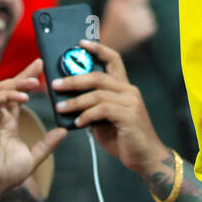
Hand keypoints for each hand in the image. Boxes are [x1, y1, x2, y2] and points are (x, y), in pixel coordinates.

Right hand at [0, 59, 65, 198]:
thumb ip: (47, 144)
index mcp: (8, 122)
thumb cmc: (6, 174)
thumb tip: (63, 131)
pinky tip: (24, 97)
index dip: (28, 80)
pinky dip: (9, 95)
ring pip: (1, 88)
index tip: (41, 68)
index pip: (18, 94)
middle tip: (40, 63)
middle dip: (24, 74)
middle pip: (9, 86)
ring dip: (18, 82)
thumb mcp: (33, 157)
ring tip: (35, 81)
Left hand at [52, 40, 166, 177]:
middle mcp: (129, 90)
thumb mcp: (106, 119)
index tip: (81, 43)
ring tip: (60, 107)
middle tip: (55, 84)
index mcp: (124, 87)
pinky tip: (78, 123)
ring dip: (75, 101)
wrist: (146, 158)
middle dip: (74, 79)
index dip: (98, 49)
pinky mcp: (129, 116)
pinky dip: (87, 115)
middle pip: (98, 76)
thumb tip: (71, 101)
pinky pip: (102, 110)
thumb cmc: (124, 138)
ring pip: (97, 93)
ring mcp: (130, 102)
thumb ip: (94, 107)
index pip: (113, 59)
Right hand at [99, 0, 156, 52]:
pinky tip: (138, 29)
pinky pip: (152, 25)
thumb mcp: (110, 6)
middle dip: (139, 8)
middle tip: (130, 16)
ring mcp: (136, 27)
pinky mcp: (142, 35)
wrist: (109, 45)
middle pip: (145, 5)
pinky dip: (147, 26)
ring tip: (133, 23)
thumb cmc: (110, 23)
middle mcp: (129, 17)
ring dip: (143, 17)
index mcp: (120, 8)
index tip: (135, 2)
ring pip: (149, 14)